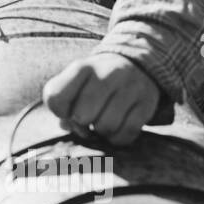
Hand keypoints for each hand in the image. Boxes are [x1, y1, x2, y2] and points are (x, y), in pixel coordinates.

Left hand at [42, 52, 161, 147]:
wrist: (136, 66)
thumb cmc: (96, 82)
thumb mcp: (75, 83)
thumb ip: (62, 103)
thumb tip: (67, 124)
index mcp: (82, 67)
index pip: (56, 98)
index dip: (60, 112)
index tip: (68, 111)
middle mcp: (107, 73)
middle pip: (82, 116)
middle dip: (82, 125)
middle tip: (88, 121)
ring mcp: (130, 86)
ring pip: (106, 126)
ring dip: (102, 132)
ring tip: (104, 122)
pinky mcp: (147, 102)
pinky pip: (127, 133)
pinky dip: (118, 138)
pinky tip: (117, 128)